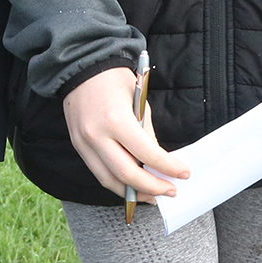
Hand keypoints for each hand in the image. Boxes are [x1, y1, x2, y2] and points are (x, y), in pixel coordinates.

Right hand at [62, 66, 189, 201]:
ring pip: (109, 180)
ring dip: (134, 192)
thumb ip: (147, 134)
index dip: (168, 168)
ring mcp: (83, 142)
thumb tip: (158, 163)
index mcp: (116, 120)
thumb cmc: (113, 80)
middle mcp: (96, 135)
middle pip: (127, 174)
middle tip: (171, 191)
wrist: (80, 67)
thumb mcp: (139, 102)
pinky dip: (116, 182)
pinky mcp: (78, 145)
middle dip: (153, 188)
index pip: (147, 154)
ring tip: (153, 196)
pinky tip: (132, 185)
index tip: (183, 173)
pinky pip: (98, 172)